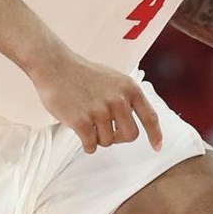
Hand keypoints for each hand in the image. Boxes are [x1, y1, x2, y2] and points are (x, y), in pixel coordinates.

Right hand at [30, 51, 162, 154]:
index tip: (157, 147)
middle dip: (119, 137)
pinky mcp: (82, 121)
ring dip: (98, 137)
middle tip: (106, 130)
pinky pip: (91, 146)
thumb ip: (125, 97)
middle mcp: (118, 100)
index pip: (150, 117)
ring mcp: (100, 111)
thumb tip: (133, 119)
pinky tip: (80, 132)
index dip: (155, 135)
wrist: (55, 66)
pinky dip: (86, 144)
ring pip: (108, 141)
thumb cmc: (82, 73)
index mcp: (129, 88)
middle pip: (130, 135)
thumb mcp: (113, 78)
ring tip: (88, 121)